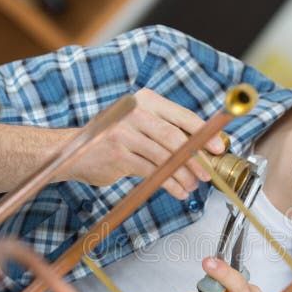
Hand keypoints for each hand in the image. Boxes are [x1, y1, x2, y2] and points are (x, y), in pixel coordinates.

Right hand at [68, 88, 224, 199]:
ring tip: (193, 185)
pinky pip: (152, 172)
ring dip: (183, 175)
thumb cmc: (112, 138)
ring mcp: (124, 133)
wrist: (72, 150)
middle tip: (208, 173)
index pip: (182, 116)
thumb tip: (203, 146)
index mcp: (145, 100)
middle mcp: (135, 112)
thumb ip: (165, 129)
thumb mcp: (138, 123)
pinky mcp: (118, 155)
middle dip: (196, 159)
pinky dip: (169, 184)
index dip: (204, 134)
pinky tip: (178, 191)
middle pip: (175, 138)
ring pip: (165, 157)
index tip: (219, 148)